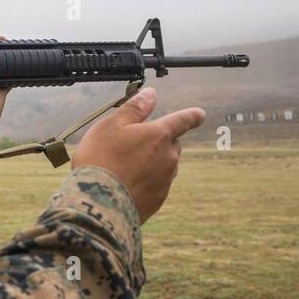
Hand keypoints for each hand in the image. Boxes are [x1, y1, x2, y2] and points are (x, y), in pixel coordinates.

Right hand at [71, 88, 204, 222]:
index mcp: (160, 135)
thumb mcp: (111, 126)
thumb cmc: (101, 159)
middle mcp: (169, 157)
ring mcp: (165, 181)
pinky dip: (146, 182)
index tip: (200, 114)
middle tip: (135, 144)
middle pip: (172, 144)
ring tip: (125, 167)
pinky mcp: (157, 201)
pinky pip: (156, 185)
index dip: (192, 116)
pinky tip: (126, 184)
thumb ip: (134, 108)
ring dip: (152, 162)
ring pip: (165, 165)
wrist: (98, 204)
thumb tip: (151, 94)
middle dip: (160, 141)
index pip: (184, 120)